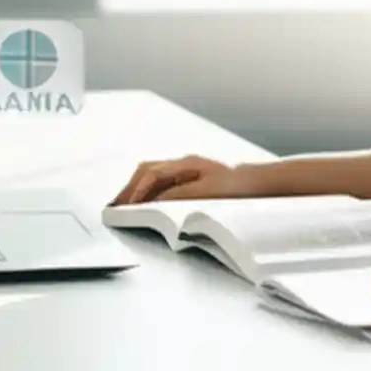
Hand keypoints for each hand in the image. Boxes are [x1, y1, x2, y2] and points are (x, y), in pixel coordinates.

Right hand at [107, 155, 256, 205]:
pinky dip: (146, 191)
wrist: (256, 184)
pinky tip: (143, 202)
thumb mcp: (207, 192)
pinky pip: (160, 181)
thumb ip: (179, 194)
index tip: (127, 206)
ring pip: (151, 175)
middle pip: (146, 171)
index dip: (137, 191)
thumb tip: (156, 199)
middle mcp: (182, 164)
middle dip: (129, 188)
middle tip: (114, 205)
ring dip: (135, 189)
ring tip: (122, 204)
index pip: (152, 174)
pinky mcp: (188, 179)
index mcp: (185, 164)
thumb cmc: (235, 186)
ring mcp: (185, 170)